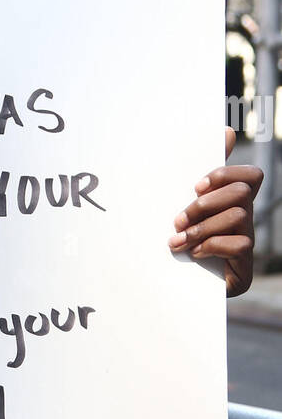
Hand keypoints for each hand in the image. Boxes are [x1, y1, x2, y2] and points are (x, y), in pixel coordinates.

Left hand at [168, 127, 262, 296]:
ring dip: (202, 227)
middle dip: (204, 204)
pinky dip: (213, 245)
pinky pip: (240, 244)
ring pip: (238, 217)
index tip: (195, 185)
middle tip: (178, 219)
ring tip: (177, 241)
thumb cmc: (174, 240)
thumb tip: (226, 129)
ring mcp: (246, 244)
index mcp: (231, 203)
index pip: (251, 176)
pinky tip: (195, 254)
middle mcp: (244, 220)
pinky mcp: (244, 269)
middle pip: (241, 193)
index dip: (226, 175)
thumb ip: (198, 175)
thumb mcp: (179, 206)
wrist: (167, 288)